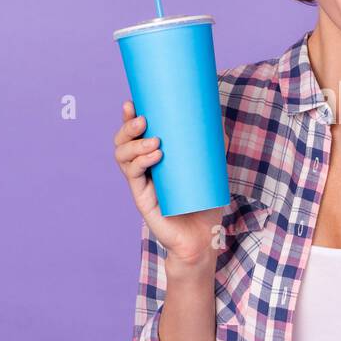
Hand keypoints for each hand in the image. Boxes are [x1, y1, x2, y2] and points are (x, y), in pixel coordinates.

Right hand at [113, 100, 224, 266]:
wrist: (202, 238)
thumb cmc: (203, 204)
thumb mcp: (210, 172)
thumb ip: (212, 150)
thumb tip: (218, 124)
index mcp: (152, 160)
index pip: (134, 135)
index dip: (128, 118)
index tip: (132, 101)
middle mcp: (142, 170)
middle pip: (122, 143)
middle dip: (127, 128)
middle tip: (143, 119)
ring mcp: (141, 185)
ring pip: (123, 158)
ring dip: (134, 145)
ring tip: (154, 140)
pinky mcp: (143, 200)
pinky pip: (135, 177)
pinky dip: (142, 163)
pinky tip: (155, 155)